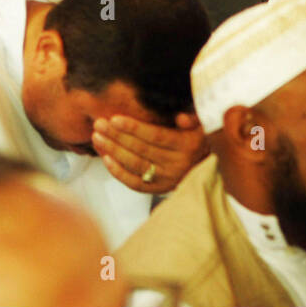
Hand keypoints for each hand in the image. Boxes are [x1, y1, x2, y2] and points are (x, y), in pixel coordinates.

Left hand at [92, 112, 206, 194]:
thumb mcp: (204, 125)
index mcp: (187, 145)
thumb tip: (180, 118)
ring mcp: (167, 179)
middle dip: (117, 136)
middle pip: (141, 149)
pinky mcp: (159, 188)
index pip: (156, 136)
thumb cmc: (201, 140)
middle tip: (99, 124)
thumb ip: (193, 118)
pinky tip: (105, 158)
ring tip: (97, 137)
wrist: (208, 167)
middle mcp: (177, 164)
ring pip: (136, 165)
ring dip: (113, 151)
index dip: (134, 128)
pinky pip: (135, 183)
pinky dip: (118, 172)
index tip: (114, 119)